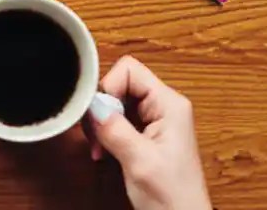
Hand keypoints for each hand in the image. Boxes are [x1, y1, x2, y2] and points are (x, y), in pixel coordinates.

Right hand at [87, 56, 211, 209]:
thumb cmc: (174, 198)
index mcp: (170, 105)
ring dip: (101, 123)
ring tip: (100, 147)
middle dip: (102, 107)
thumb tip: (92, 104)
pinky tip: (104, 151)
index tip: (99, 114)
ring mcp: (156, 120)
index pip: (130, 70)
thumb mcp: (140, 161)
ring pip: (117, 102)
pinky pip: (119, 119)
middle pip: (121, 84)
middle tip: (96, 135)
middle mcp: (164, 107)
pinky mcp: (147, 133)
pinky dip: (106, 133)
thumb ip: (115, 130)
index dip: (108, 87)